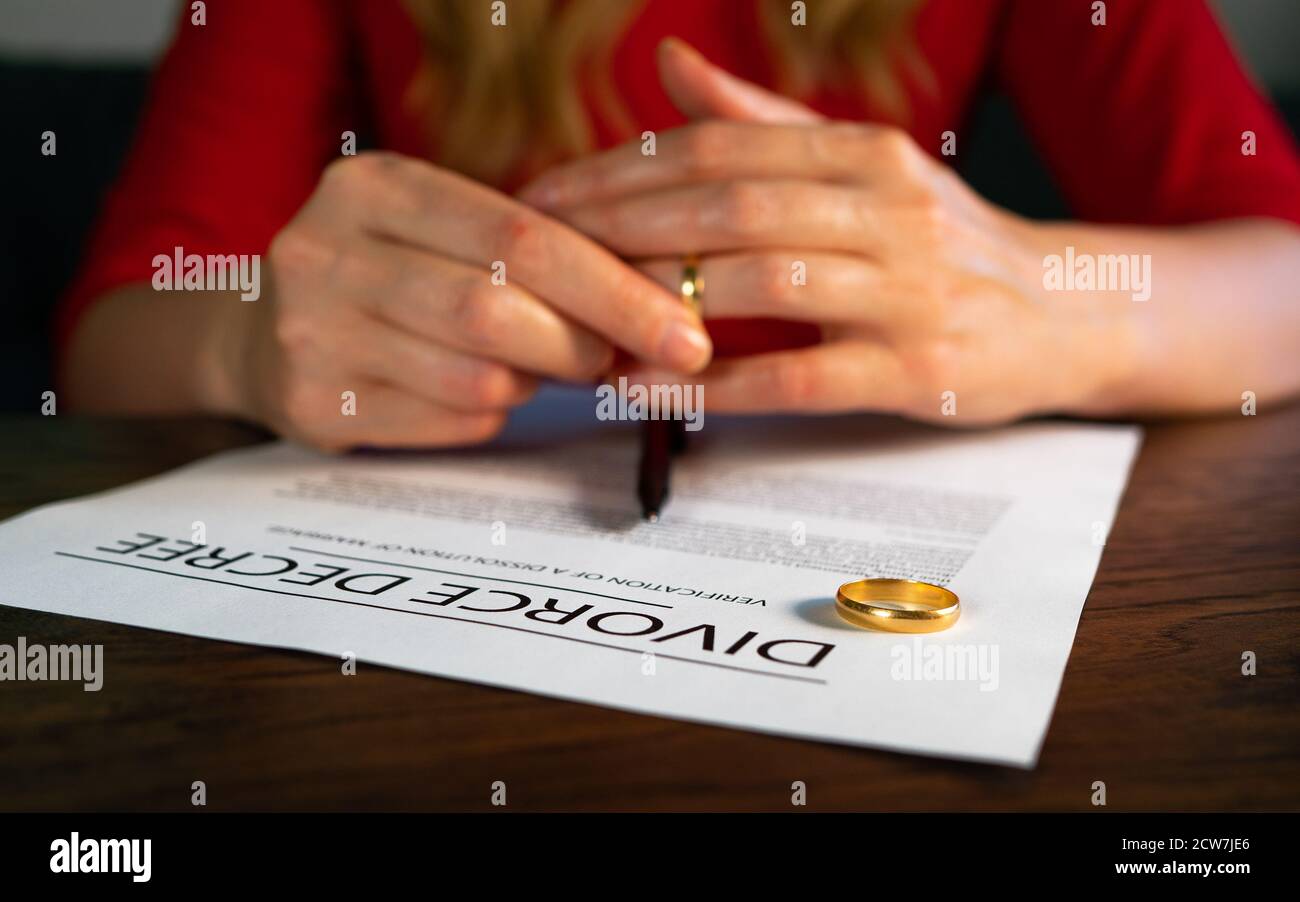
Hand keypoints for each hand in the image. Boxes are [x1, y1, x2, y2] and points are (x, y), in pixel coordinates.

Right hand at [226, 151, 712, 449]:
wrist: (263, 330)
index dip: (616, 288)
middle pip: (497, 310)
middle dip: (581, 344)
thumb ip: (532, 247)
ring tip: (537, 368)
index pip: (522, 235)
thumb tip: (656, 305)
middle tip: (611, 359)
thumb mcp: (443, 226)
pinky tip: (480, 392)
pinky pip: (446, 424)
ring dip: (534, 383)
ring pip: (475, 377)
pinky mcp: (312, 405)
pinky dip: (488, 416)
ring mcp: (310, 333)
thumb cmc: (393, 273)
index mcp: (375, 186)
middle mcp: (328, 251)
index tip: (685, 332)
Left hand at [520, 40, 1136, 424]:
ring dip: (661, 302)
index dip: (620, 172)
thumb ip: (763, 124)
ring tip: (581, 323)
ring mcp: (906, 290)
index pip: (718, 150)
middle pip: (728, 207)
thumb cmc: (939, 242)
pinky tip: (649, 389)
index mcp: (863, 152)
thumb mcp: (863, 167)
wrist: (1063, 313)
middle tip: (538, 260)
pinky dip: (716, 384)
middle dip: (620, 231)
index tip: (544, 199)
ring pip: (763, 283)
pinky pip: (798, 379)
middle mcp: (888, 208)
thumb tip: (669, 63)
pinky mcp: (916, 369)